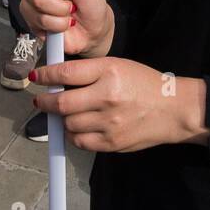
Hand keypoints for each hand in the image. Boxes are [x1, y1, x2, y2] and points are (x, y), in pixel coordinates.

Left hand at [30, 56, 206, 153]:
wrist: (172, 109)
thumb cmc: (144, 83)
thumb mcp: (118, 66)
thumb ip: (89, 73)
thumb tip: (57, 80)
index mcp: (109, 71)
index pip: (67, 73)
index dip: (46, 75)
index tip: (37, 77)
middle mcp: (107, 96)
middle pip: (62, 103)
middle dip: (45, 102)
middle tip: (40, 100)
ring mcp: (109, 122)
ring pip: (69, 124)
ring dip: (63, 119)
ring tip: (67, 113)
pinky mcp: (111, 143)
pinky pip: (80, 142)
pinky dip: (75, 135)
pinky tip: (80, 127)